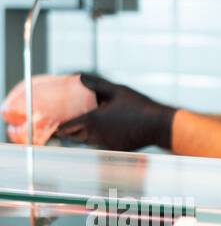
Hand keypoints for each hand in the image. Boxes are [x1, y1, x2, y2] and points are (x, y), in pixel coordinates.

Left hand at [56, 73, 175, 151]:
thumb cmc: (139, 106)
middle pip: (76, 137)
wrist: (160, 126)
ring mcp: (107, 144)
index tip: (56, 126)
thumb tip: (80, 77)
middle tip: (65, 128)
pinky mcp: (117, 149)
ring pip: (88, 142)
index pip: (68, 127)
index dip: (60, 128)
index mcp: (93, 119)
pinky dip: (99, 140)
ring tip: (82, 128)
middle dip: (70, 133)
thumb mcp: (118, 90)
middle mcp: (97, 134)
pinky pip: (102, 145)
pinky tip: (105, 132)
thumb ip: (97, 85)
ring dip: (84, 136)